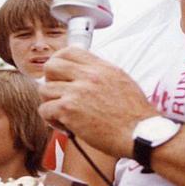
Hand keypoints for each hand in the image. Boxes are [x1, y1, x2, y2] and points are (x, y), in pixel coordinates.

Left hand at [39, 47, 158, 157]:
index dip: (59, 62)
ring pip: (44, 89)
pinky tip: (65, 126)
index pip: (69, 51)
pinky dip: (51, 120)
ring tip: (63, 115)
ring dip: (50, 103)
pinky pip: (45, 109)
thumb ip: (102, 74)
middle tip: (58, 95)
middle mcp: (88, 75)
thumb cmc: (134, 115)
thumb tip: (85, 73)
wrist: (140, 134)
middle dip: (50, 81)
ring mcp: (77, 91)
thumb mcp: (122, 82)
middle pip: (51, 66)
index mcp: (102, 67)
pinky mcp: (69, 110)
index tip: (60, 75)